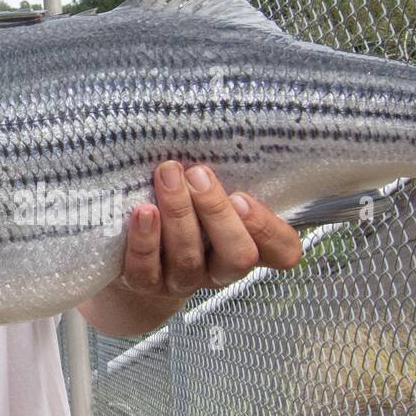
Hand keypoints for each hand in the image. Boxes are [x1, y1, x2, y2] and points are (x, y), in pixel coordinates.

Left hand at [116, 161, 301, 299]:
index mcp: (247, 245)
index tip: (242, 196)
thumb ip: (226, 176)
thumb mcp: (210, 192)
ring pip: (188, 259)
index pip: (282, 251)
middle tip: (198, 174)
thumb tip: (224, 131)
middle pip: (237, 256)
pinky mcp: (145, 284)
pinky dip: (145, 239)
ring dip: (179, 214)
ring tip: (167, 175)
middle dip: (217, 212)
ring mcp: (183, 280)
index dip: (267, 229)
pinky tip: (143, 211)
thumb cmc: (184, 209)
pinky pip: (146, 270)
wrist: (133, 256)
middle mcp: (220, 270)